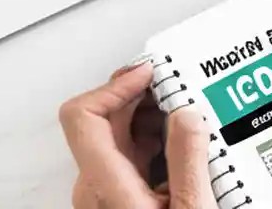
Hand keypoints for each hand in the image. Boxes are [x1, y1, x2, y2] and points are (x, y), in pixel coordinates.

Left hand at [60, 64, 216, 208]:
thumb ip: (187, 162)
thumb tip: (187, 115)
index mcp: (104, 185)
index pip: (84, 116)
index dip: (115, 86)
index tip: (147, 75)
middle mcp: (95, 186)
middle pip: (102, 119)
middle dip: (140, 95)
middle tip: (174, 84)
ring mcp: (103, 192)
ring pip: (115, 135)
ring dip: (148, 114)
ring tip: (184, 110)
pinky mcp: (117, 197)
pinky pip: (126, 154)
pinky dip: (151, 136)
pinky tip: (180, 140)